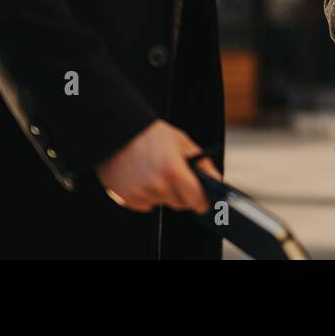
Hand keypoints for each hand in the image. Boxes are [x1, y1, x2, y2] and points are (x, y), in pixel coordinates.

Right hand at [96, 119, 220, 213]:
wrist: (118, 131)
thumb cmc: (150, 134)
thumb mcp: (182, 142)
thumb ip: (203, 163)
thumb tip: (216, 181)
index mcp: (173, 171)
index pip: (196, 200)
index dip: (202, 200)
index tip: (203, 200)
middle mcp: (156, 185)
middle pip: (180, 204)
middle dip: (182, 193)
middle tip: (174, 175)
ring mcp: (140, 194)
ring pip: (162, 203)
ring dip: (162, 193)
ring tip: (154, 172)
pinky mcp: (126, 198)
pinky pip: (145, 204)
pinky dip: (146, 195)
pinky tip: (142, 177)